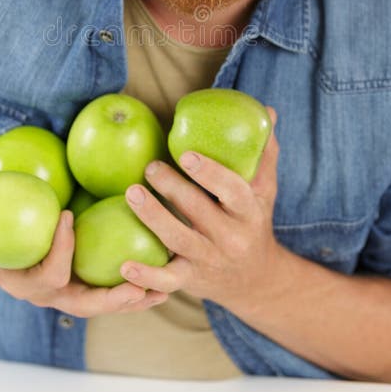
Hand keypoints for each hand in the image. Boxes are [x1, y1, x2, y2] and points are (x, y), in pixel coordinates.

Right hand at [0, 207, 167, 316]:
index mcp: (25, 285)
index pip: (49, 276)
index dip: (60, 251)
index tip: (69, 215)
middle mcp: (51, 295)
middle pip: (87, 305)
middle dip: (113, 299)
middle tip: (139, 287)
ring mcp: (70, 290)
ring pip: (107, 301)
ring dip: (135, 297)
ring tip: (165, 286)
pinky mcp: (84, 279)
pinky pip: (114, 284)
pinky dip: (138, 281)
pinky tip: (163, 266)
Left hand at [119, 107, 283, 313]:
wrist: (256, 280)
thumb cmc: (253, 221)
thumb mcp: (264, 191)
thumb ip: (264, 152)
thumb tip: (267, 110)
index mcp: (249, 212)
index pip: (233, 191)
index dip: (209, 173)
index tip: (185, 153)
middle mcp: (231, 238)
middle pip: (198, 212)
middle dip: (171, 188)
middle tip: (149, 166)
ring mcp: (209, 261)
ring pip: (178, 240)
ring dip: (152, 217)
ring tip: (131, 193)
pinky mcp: (190, 281)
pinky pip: (166, 280)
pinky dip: (146, 276)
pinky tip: (124, 264)